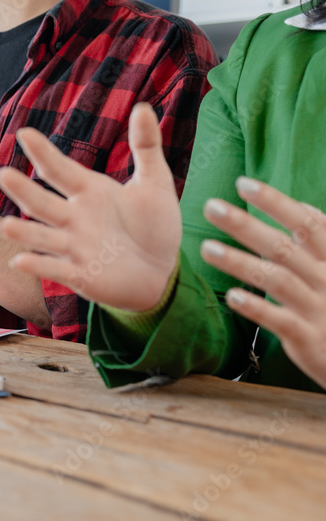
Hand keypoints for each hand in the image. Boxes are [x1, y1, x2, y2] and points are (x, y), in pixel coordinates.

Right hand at [0, 104, 182, 310]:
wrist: (162, 272)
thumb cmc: (153, 226)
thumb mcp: (155, 183)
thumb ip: (146, 147)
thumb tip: (141, 107)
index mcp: (89, 192)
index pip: (60, 170)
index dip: (44, 153)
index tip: (25, 133)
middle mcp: (74, 218)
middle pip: (43, 203)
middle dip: (23, 190)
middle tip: (2, 174)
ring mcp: (74, 247)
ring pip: (43, 237)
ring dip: (23, 233)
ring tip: (4, 226)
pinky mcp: (81, 275)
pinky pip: (55, 269)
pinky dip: (38, 265)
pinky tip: (20, 261)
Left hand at [199, 179, 325, 389]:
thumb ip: (318, 243)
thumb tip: (303, 207)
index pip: (308, 222)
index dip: (276, 202)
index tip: (244, 183)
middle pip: (284, 246)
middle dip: (246, 225)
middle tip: (211, 207)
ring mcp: (318, 308)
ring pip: (277, 280)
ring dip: (240, 263)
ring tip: (206, 249)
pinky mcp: (308, 337)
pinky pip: (279, 320)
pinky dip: (256, 308)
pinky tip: (231, 296)